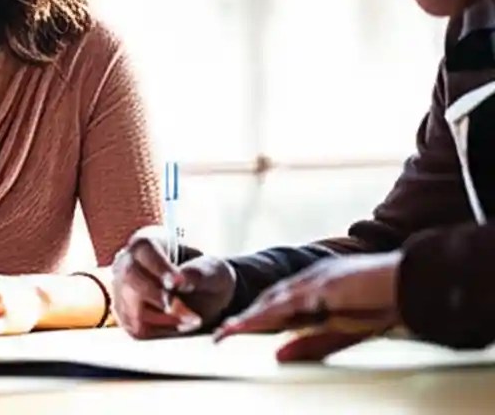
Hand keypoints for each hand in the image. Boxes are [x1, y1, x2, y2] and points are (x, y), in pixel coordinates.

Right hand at [111, 226, 234, 337]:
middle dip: (158, 296)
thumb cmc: (206, 278)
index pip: (143, 249)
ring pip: (131, 307)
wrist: (204, 298)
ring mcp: (122, 291)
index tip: (179, 282)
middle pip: (129, 277)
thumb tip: (183, 278)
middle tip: (188, 311)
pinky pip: (137, 328)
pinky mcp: (126, 316)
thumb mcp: (214, 271)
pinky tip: (179, 324)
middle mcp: (126, 263)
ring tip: (192, 319)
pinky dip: (161, 331)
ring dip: (165, 318)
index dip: (159, 267)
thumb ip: (201, 273)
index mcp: (147, 242)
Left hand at [213, 252, 401, 360]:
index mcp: (314, 288)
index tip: (233, 333)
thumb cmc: (385, 304)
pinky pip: (290, 301)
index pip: (277, 305)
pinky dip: (269, 313)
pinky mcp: (324, 284)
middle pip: (269, 301)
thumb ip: (313, 344)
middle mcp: (310, 280)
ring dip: (250, 317)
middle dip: (245, 319)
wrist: (414, 283)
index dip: (254, 319)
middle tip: (222, 336)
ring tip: (229, 333)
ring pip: (274, 300)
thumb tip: (280, 356)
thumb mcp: (345, 332)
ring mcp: (316, 279)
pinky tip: (255, 322)